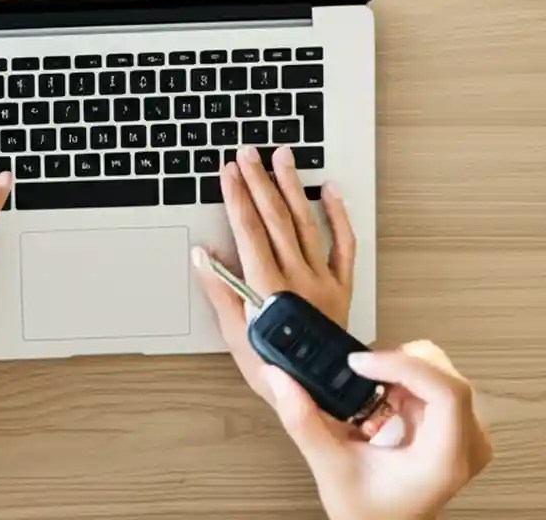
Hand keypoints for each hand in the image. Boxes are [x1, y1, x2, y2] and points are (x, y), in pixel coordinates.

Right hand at [194, 144, 354, 404]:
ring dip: (292, 187)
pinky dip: (338, 215)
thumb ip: (220, 291)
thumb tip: (202, 256)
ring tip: (283, 158)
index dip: (236, 197)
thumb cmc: (273, 369)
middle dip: (259, 181)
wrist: (319, 391)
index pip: (248, 230)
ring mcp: (323, 279)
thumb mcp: (235, 337)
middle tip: (248, 153)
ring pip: (305, 222)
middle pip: (275, 218)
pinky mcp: (342, 285)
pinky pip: (343, 244)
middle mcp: (297, 278)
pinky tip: (330, 190)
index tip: (228, 172)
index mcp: (267, 289)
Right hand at [263, 342, 492, 519]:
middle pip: (444, 375)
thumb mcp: (330, 469)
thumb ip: (303, 421)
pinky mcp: (458, 425)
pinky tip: (382, 401)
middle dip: (397, 365)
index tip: (360, 364)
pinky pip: (435, 381)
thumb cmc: (370, 513)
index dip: (403, 366)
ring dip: (400, 371)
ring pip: (440, 371)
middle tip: (359, 374)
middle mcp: (469, 443)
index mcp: (445, 459)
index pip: (445, 393)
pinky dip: (404, 381)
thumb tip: (280, 377)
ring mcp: (468, 433)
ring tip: (370, 394)